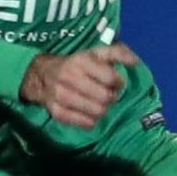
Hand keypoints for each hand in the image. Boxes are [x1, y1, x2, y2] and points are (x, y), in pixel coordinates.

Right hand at [20, 41, 139, 129]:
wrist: (41, 74)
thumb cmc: (76, 64)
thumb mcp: (95, 53)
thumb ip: (118, 53)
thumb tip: (135, 62)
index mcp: (81, 61)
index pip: (112, 78)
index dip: (119, 83)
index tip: (116, 83)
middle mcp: (70, 77)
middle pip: (106, 97)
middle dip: (112, 97)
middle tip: (108, 95)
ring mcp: (61, 95)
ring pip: (97, 111)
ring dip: (103, 110)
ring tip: (100, 104)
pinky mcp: (56, 111)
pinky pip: (83, 122)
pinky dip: (91, 121)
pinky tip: (90, 114)